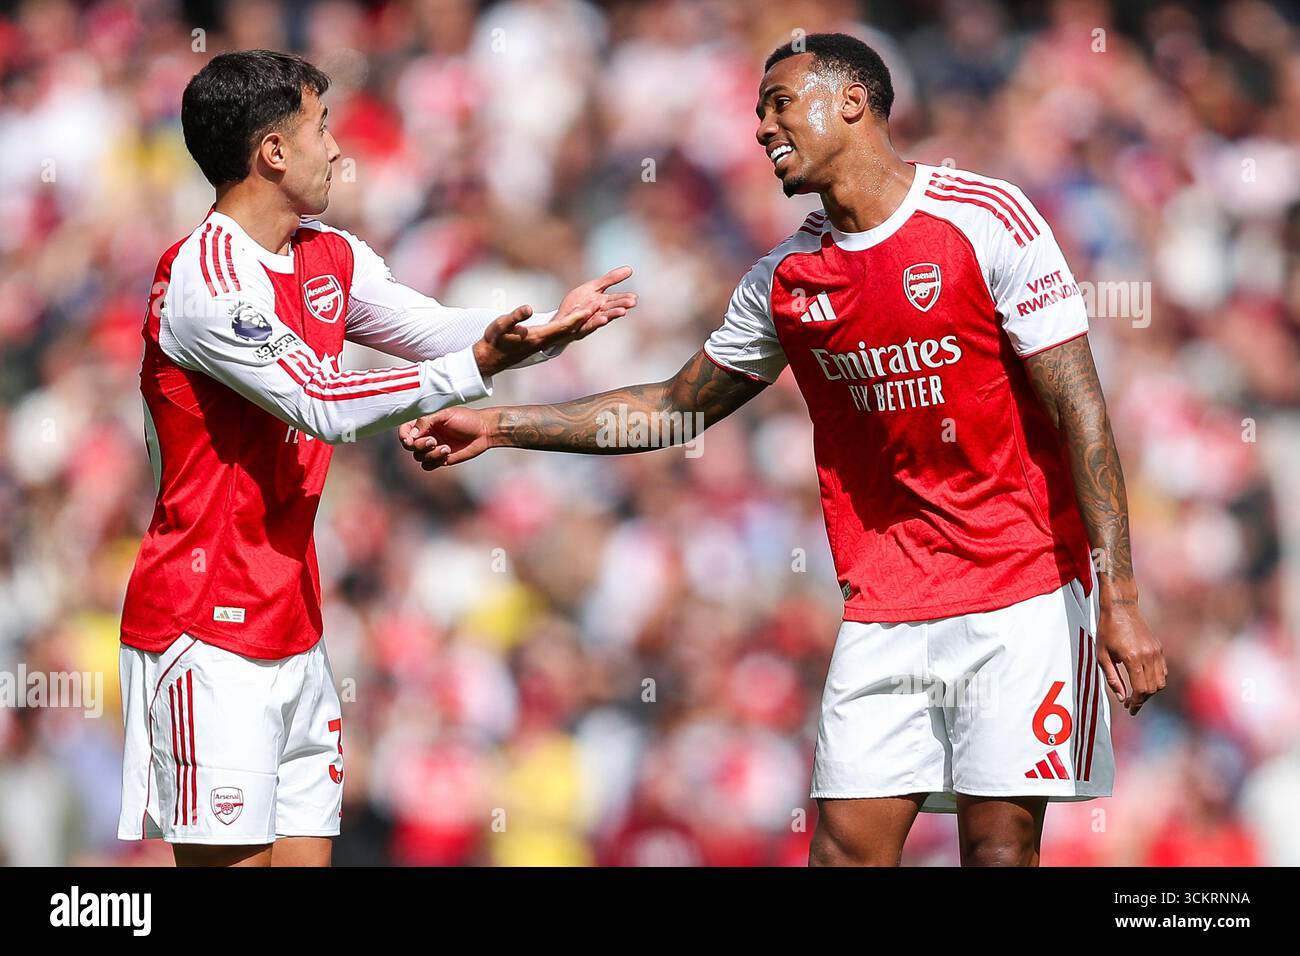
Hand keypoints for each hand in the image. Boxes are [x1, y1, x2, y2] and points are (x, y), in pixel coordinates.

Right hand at [399, 406, 498, 469]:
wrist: (483, 431)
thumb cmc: (465, 419)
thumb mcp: (445, 414)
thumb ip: (426, 421)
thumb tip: (411, 434)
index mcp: (424, 423)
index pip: (405, 430)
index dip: (403, 436)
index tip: (408, 439)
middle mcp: (426, 435)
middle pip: (409, 446)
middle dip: (419, 445)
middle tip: (433, 441)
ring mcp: (432, 448)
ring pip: (418, 457)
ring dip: (430, 454)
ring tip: (445, 448)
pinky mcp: (440, 459)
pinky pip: (427, 466)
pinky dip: (434, 461)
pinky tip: (447, 454)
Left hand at [555, 265, 637, 338]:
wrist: (561, 319)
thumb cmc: (578, 303)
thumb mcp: (593, 287)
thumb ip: (610, 279)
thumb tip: (630, 269)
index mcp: (602, 303)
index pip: (615, 300)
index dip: (624, 298)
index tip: (634, 297)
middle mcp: (598, 313)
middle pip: (610, 309)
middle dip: (620, 306)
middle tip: (632, 303)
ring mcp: (589, 322)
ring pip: (601, 319)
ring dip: (611, 315)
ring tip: (622, 312)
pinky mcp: (579, 329)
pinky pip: (586, 325)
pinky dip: (593, 321)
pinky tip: (602, 318)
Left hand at [1095, 599, 1166, 715]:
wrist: (1121, 608)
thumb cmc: (1107, 631)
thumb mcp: (1102, 656)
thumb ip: (1112, 678)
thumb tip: (1121, 697)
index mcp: (1133, 658)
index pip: (1141, 689)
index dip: (1136, 703)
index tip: (1130, 709)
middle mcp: (1148, 656)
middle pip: (1153, 688)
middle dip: (1142, 700)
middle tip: (1130, 703)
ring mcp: (1156, 652)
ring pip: (1161, 682)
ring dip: (1150, 691)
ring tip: (1136, 693)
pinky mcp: (1159, 648)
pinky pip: (1163, 671)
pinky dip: (1156, 680)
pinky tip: (1143, 681)